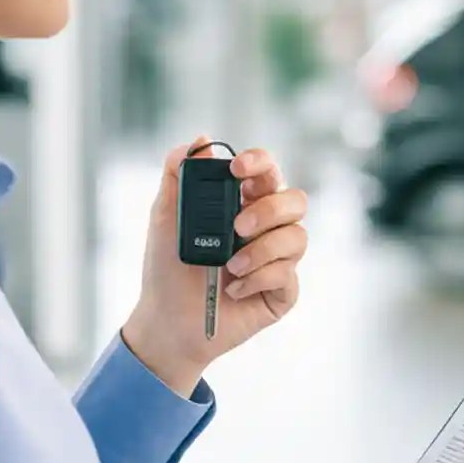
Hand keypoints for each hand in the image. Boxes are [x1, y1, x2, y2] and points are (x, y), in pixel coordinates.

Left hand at [122, 135, 308, 395]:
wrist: (169, 322)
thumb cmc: (167, 270)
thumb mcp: (165, 218)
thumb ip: (177, 175)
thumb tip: (201, 140)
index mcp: (242, 204)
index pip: (266, 172)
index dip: (260, 162)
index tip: (237, 168)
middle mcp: (266, 228)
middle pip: (295, 200)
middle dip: (269, 209)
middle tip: (237, 227)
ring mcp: (278, 260)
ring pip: (298, 238)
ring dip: (262, 250)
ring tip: (230, 267)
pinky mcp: (282, 291)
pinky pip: (289, 275)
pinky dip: (259, 279)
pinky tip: (234, 290)